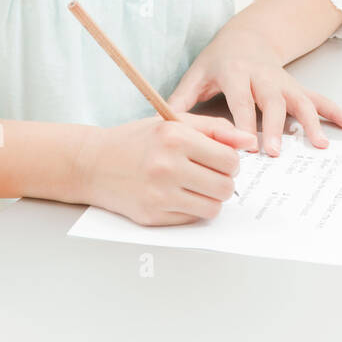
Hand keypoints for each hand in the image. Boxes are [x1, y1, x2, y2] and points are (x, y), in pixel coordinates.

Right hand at [77, 113, 254, 225]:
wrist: (92, 163)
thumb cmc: (137, 140)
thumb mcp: (175, 122)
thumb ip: (216, 129)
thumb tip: (249, 142)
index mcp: (175, 138)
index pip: (229, 160)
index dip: (230, 161)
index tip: (220, 160)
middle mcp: (166, 166)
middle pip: (225, 187)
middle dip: (223, 181)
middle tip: (209, 174)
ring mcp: (158, 195)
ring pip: (212, 208)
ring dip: (210, 198)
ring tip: (195, 186)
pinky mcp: (152, 216)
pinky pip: (191, 219)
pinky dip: (191, 209)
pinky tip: (177, 195)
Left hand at [166, 25, 341, 156]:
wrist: (248, 35)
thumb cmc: (219, 59)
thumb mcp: (197, 74)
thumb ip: (181, 100)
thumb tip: (162, 126)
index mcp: (235, 73)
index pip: (240, 99)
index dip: (244, 122)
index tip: (246, 146)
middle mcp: (263, 76)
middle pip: (272, 101)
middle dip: (276, 127)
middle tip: (276, 152)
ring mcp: (283, 81)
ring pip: (300, 100)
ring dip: (311, 122)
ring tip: (319, 145)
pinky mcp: (296, 86)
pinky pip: (318, 98)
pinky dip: (335, 111)